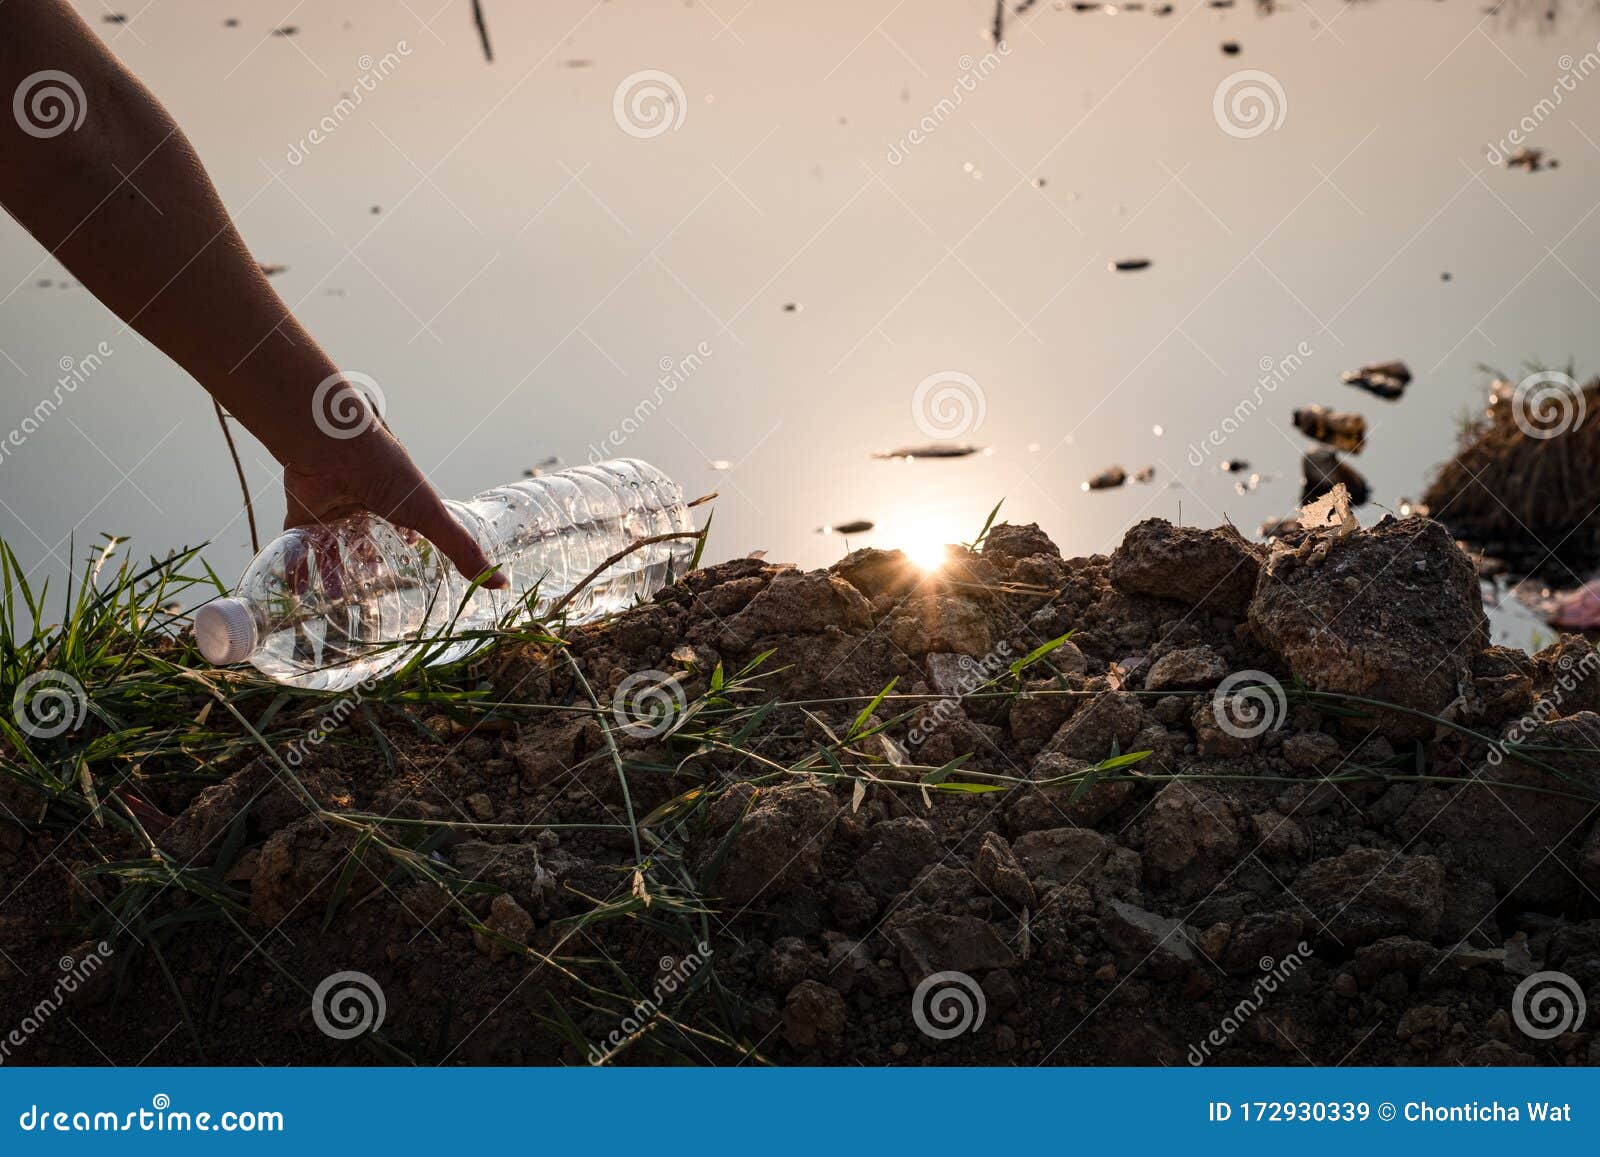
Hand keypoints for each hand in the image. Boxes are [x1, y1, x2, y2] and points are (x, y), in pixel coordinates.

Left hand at [282, 423, 507, 588]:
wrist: (336, 448)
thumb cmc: (389, 476)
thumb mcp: (431, 517)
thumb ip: (462, 550)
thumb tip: (502, 584)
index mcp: (398, 505)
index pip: (405, 532)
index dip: (406, 551)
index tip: (406, 577)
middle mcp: (366, 508)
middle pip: (367, 544)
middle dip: (368, 569)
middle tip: (367, 597)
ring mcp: (334, 511)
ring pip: (333, 549)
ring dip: (333, 575)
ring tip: (333, 600)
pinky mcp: (304, 515)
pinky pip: (297, 546)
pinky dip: (296, 567)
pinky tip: (297, 591)